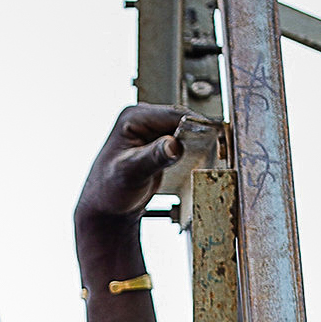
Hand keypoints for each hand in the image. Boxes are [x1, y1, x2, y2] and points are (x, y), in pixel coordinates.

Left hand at [75, 105, 201, 224]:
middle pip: (184, 119)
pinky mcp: (159, 140)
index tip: (213, 137)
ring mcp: (151, 128)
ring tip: (205, 157)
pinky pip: (185, 139)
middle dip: (198, 134)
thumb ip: (153, 158)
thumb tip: (174, 145)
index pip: (174, 114)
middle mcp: (143, 117)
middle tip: (213, 151)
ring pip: (187, 129)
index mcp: (133, 117)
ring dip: (198, 142)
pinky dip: (193, 148)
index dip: (196, 125)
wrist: (107, 207)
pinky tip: (196, 160)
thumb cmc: (110, 191)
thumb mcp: (131, 174)